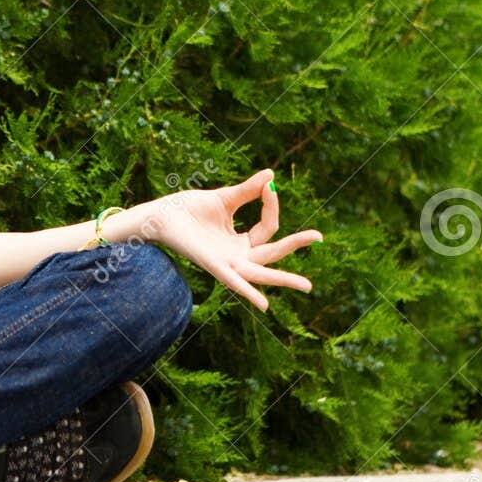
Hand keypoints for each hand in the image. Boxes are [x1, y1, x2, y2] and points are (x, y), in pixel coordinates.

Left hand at [144, 167, 322, 310]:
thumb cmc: (188, 208)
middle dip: (296, 244)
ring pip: (260, 274)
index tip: (269, 186)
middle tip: (320, 236)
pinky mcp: (212, 266)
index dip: (271, 206)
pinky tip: (263, 304)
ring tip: (306, 286)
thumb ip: (248, 191)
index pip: (268, 227)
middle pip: (272, 252)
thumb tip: (271, 176)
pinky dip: (248, 293)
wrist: (161, 214)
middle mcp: (236, 255)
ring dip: (282, 279)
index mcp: (240, 241)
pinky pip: (233, 282)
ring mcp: (226, 263)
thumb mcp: (225, 198)